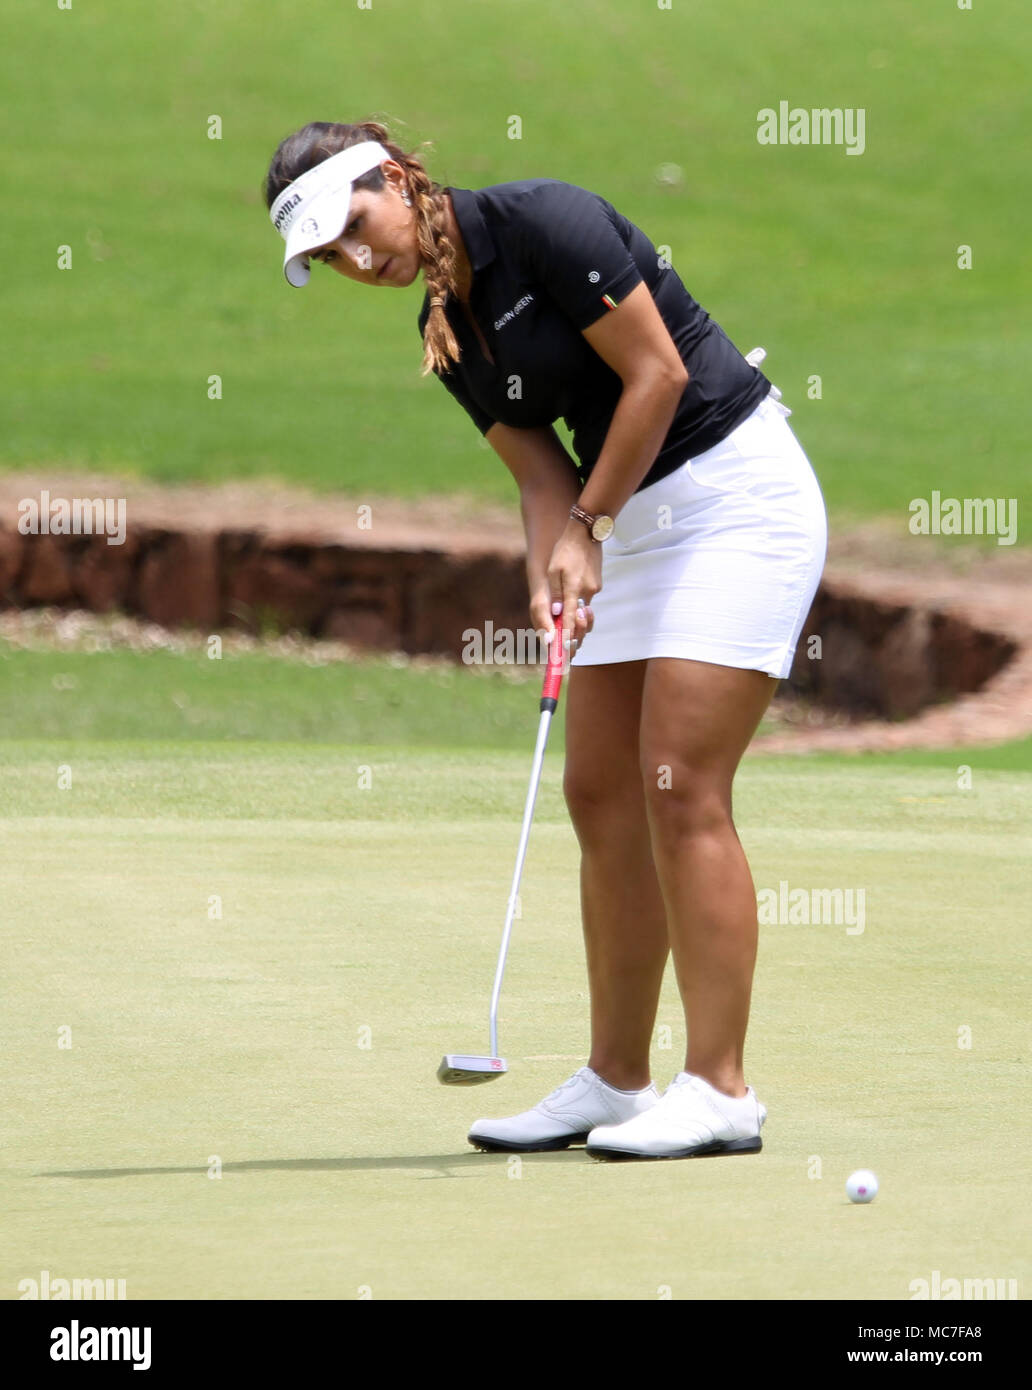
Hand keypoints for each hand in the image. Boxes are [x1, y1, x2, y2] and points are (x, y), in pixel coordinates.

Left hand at [545, 521, 600, 656]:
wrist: (587, 532)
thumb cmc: (566, 549)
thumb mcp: (554, 570)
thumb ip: (556, 592)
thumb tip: (557, 613)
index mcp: (574, 589)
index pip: (570, 620)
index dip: (566, 637)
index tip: (563, 652)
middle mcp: (587, 592)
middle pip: (579, 621)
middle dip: (573, 635)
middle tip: (568, 649)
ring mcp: (594, 589)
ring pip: (582, 611)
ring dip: (575, 620)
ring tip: (568, 628)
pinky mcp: (596, 585)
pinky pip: (585, 600)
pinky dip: (578, 606)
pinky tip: (572, 604)